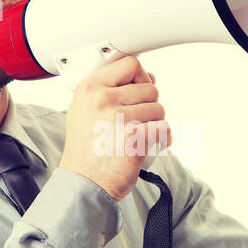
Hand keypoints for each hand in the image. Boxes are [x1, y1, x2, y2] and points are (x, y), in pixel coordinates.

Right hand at [58, 56, 169, 201]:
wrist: (83, 183)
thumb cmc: (85, 151)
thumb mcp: (84, 111)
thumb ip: (110, 90)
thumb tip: (149, 77)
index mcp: (90, 88)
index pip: (130, 64)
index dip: (141, 77)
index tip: (138, 91)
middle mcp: (102, 99)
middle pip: (149, 87)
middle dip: (149, 105)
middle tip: (137, 122)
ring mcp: (118, 117)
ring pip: (158, 108)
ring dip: (155, 123)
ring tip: (140, 136)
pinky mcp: (133, 137)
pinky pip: (164, 128)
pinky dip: (163, 139)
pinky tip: (151, 145)